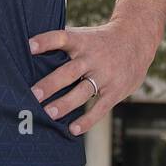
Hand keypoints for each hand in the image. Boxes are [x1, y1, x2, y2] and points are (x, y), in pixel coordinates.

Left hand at [28, 17, 159, 135]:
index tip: (29, 46)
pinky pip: (100, 108)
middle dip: (51, 83)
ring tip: (48, 114)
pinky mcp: (115, 91)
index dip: (46, 41)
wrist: (137, 41)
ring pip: (83, 91)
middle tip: (34, 94)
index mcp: (82, 41)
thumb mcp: (85, 35)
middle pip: (69, 71)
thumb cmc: (100, 41)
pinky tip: (73, 129)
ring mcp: (104, 75)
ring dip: (65, 103)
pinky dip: (87, 120)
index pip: (62, 38)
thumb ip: (63, 44)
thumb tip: (28, 50)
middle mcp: (92, 58)